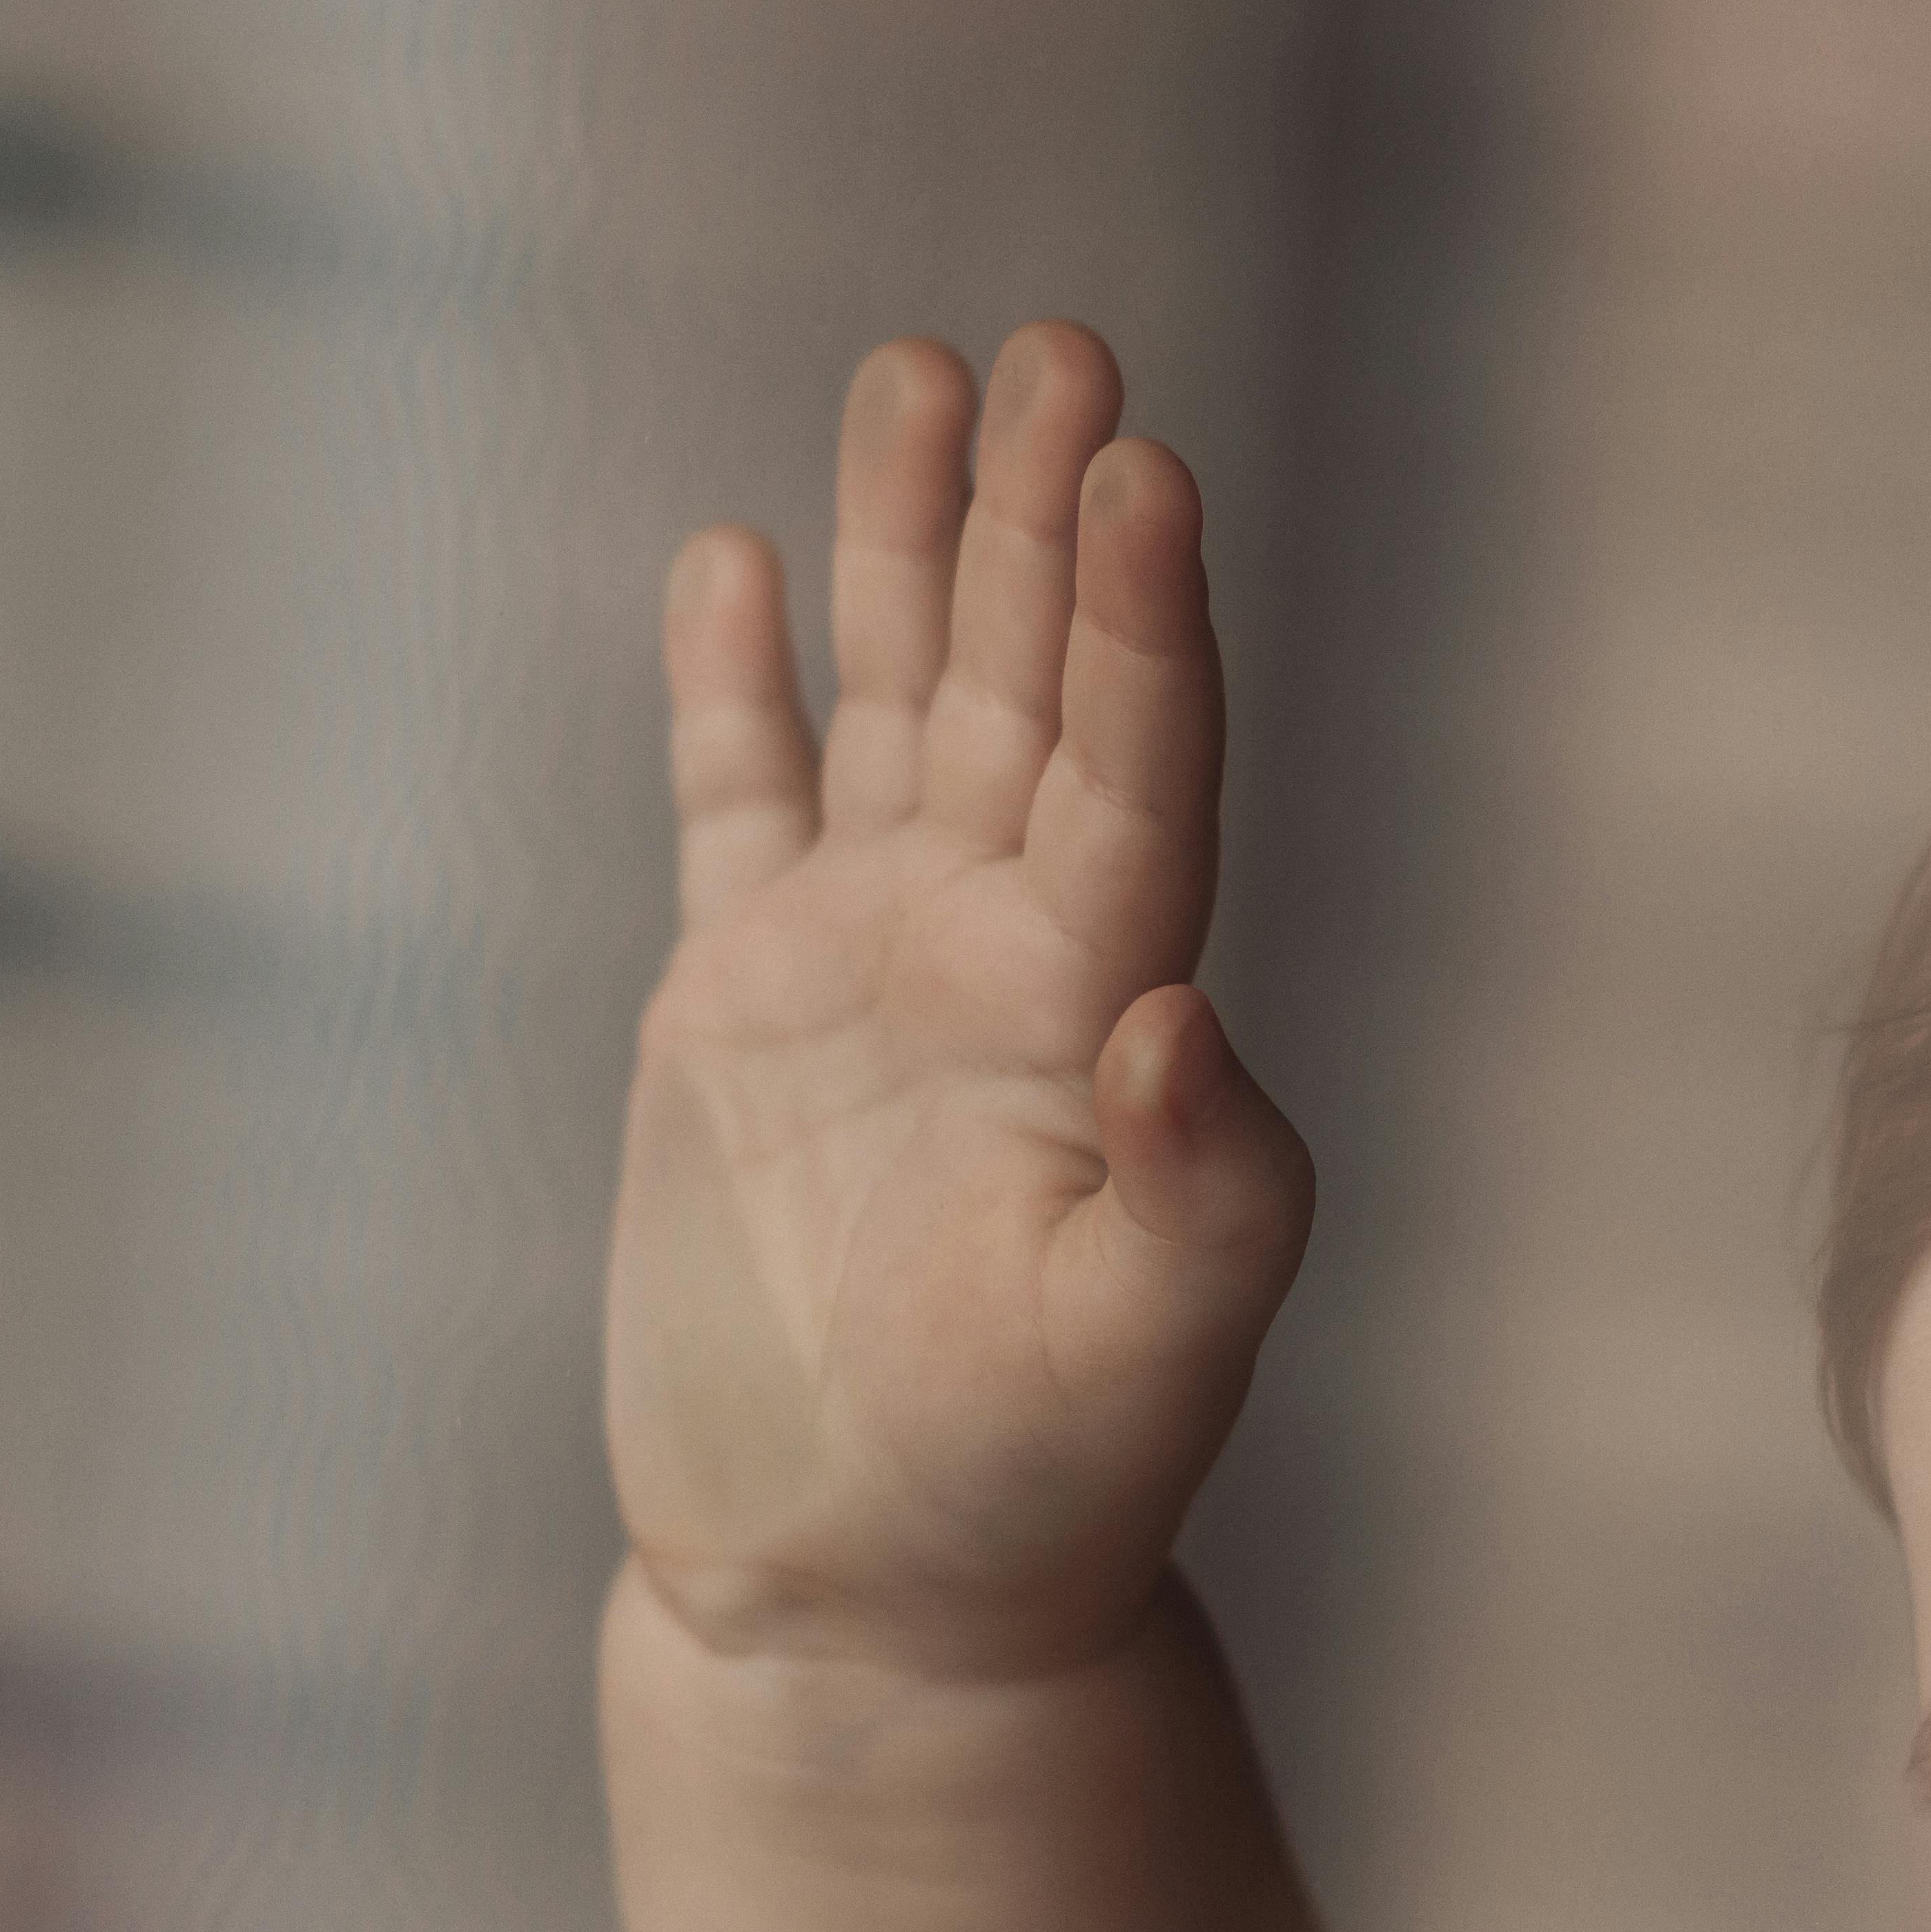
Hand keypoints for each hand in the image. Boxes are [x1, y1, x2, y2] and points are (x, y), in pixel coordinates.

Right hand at [603, 324, 1308, 1683]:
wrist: (872, 1591)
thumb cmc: (1039, 1491)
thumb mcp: (1144, 1353)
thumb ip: (1196, 1190)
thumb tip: (1176, 1015)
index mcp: (1106, 1005)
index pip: (1140, 770)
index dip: (1145, 619)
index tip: (1147, 466)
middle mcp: (1003, 952)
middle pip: (1034, 688)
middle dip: (1043, 517)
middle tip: (1065, 340)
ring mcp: (869, 968)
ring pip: (898, 705)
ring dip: (913, 545)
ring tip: (922, 371)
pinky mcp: (740, 1013)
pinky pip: (737, 806)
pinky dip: (734, 689)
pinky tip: (737, 559)